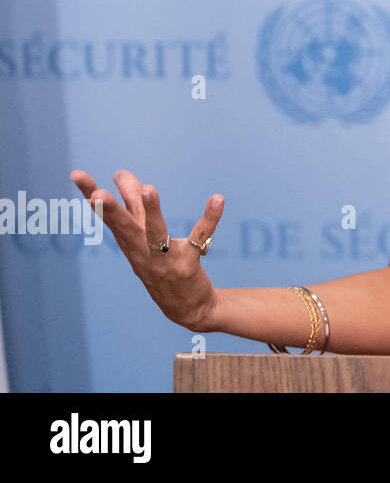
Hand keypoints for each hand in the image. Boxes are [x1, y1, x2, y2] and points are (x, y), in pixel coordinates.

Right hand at [70, 169, 225, 332]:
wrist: (188, 308)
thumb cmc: (162, 266)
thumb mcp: (144, 238)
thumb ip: (136, 208)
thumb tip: (124, 176)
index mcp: (130, 242)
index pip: (108, 217)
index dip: (92, 197)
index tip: (78, 175)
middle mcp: (142, 251)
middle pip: (124, 227)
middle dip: (110, 209)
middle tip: (99, 192)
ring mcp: (164, 259)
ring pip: (155, 234)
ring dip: (152, 211)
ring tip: (149, 189)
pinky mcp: (188, 264)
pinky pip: (199, 238)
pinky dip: (209, 218)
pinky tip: (218, 200)